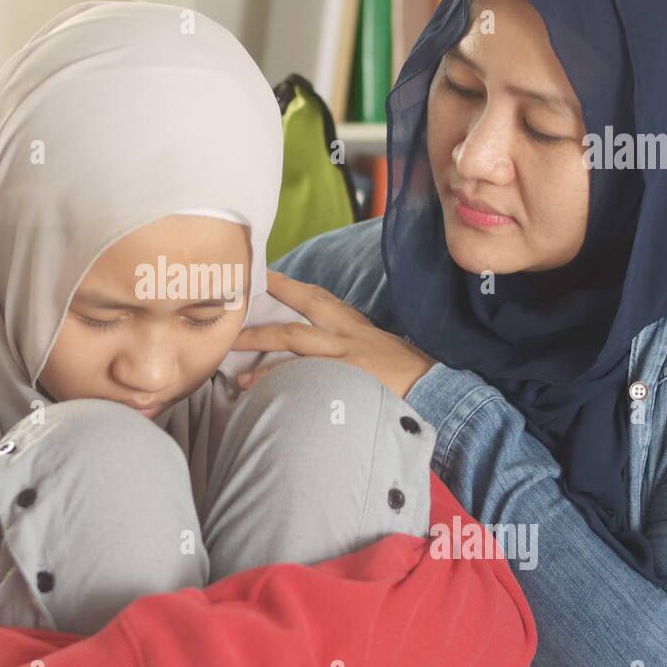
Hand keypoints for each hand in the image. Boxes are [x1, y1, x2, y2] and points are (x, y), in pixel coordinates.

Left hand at [231, 269, 436, 398]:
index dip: (287, 283)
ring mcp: (345, 353)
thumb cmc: (405, 378)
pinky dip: (273, 378)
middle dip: (268, 293)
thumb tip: (314, 354)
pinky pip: (300, 374)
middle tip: (235, 291)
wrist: (439, 393)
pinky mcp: (344, 376)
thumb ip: (346, 347)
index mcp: (354, 324)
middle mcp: (348, 332)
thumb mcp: (376, 352)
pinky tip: (249, 385)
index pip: (317, 296)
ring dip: (257, 338)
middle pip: (301, 304)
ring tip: (228, 343)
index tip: (261, 273)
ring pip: (293, 336)